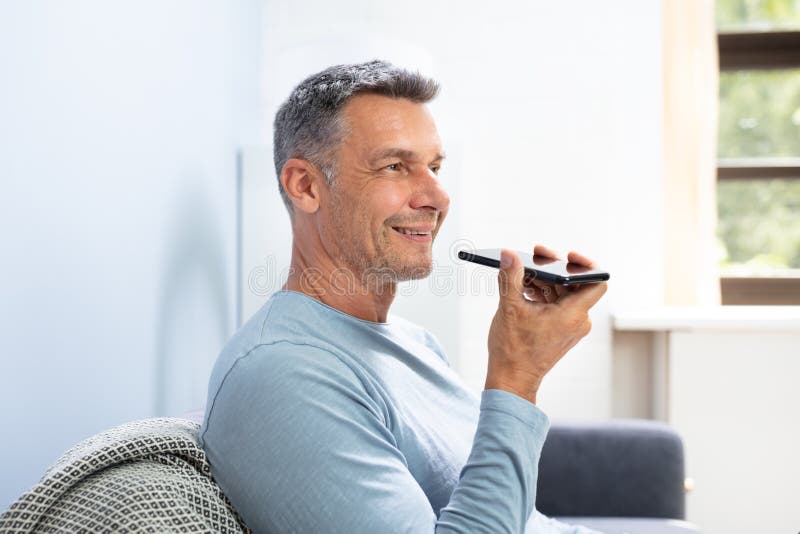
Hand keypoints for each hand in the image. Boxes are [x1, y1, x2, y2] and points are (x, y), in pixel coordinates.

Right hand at [485, 245, 606, 403]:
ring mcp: (568, 327)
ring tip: (521, 277)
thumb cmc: (513, 350)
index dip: (586, 264)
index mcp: (573, 315)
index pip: (596, 282)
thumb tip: (508, 254)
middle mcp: (577, 321)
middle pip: (573, 284)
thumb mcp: (510, 308)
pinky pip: (556, 305)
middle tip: (534, 258)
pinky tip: (522, 290)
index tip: (567, 256)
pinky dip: (542, 295)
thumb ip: (511, 277)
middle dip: (552, 270)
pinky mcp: (559, 331)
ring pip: (562, 294)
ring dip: (543, 282)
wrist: (512, 381)